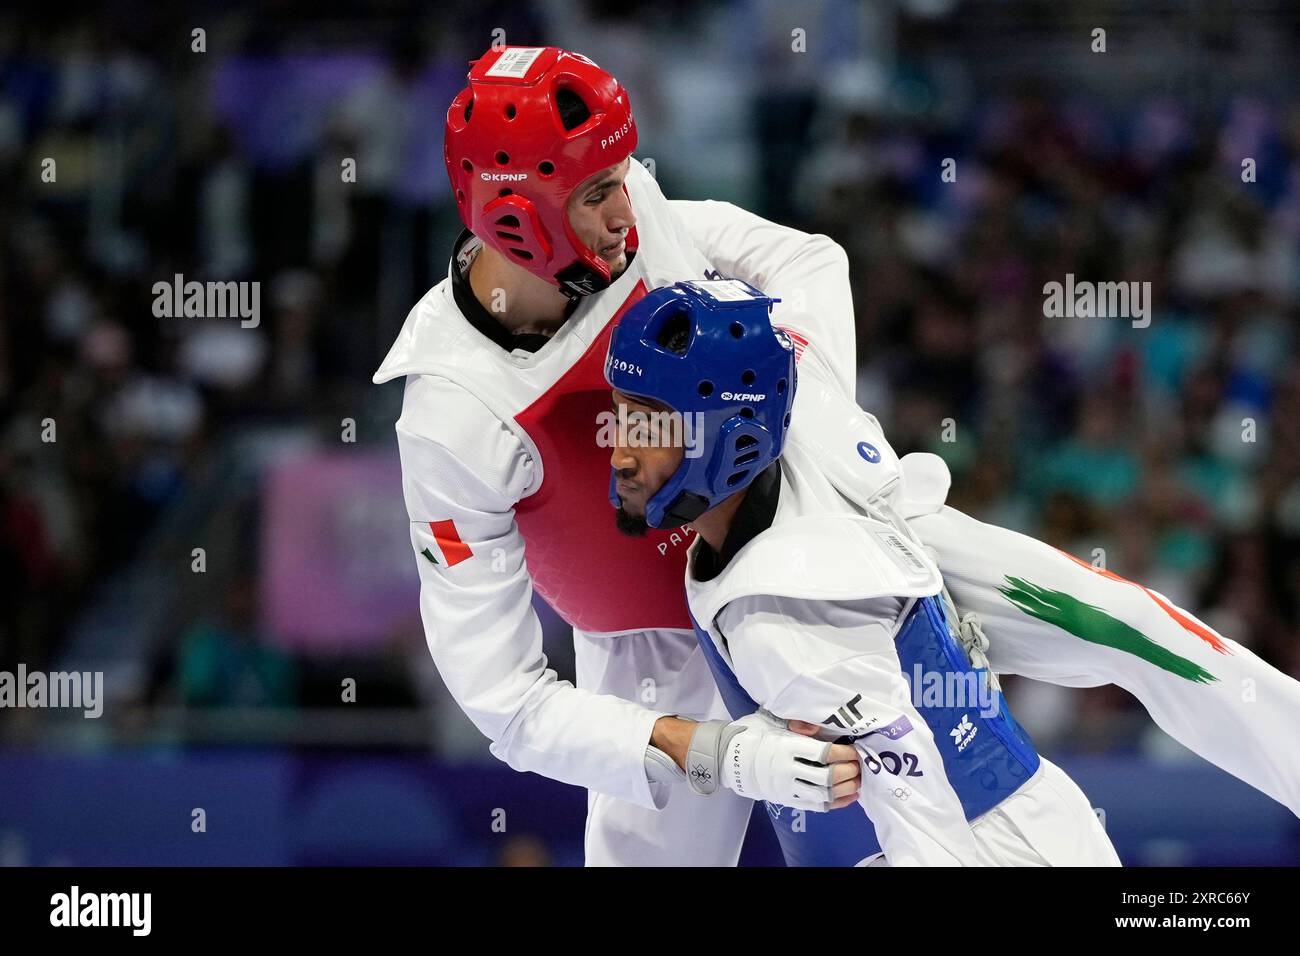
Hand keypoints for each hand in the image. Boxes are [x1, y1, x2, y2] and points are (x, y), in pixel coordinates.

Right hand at [686, 710, 861, 810]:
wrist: (728, 757)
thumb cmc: (752, 733)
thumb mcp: (770, 718)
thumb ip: (795, 720)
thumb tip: (816, 727)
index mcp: (786, 747)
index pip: (823, 754)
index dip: (843, 754)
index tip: (853, 750)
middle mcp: (787, 770)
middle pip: (827, 777)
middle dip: (848, 773)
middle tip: (858, 766)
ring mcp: (786, 787)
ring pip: (823, 795)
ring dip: (844, 789)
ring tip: (856, 782)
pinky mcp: (786, 799)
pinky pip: (815, 806)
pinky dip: (835, 803)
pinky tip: (848, 797)